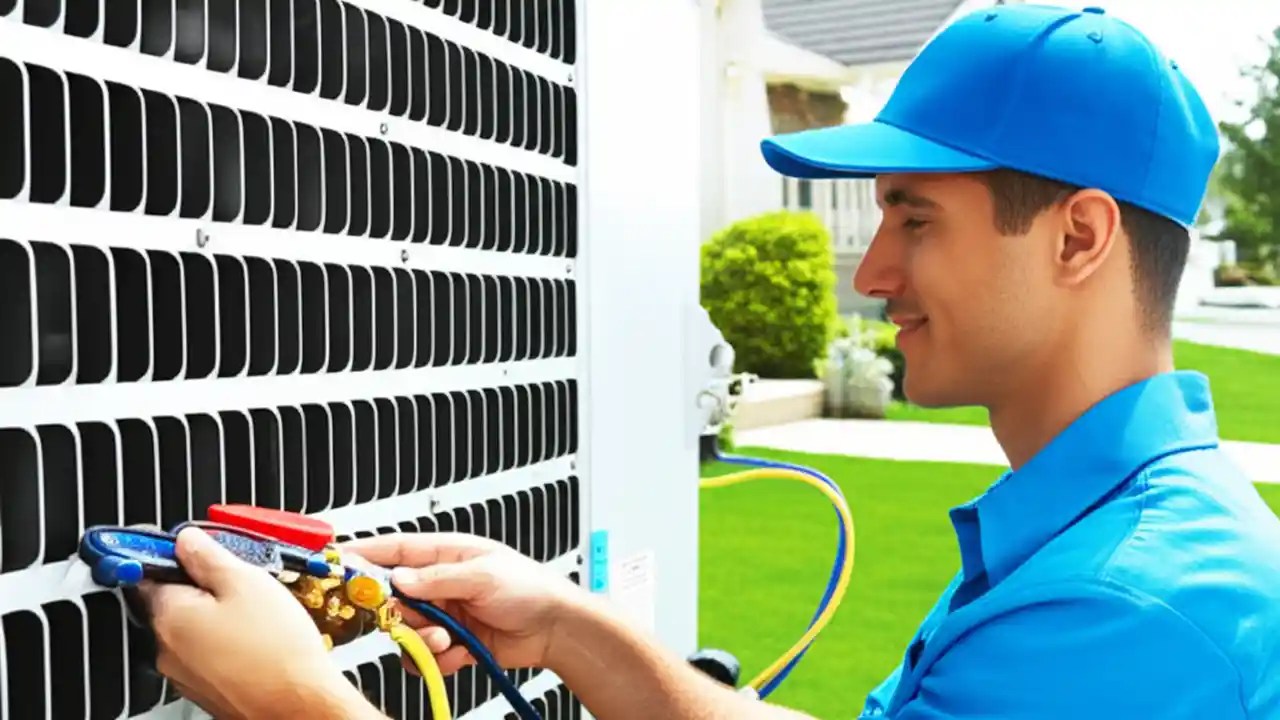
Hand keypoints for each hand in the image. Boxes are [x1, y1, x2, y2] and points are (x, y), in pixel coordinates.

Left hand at [136, 528, 377, 718]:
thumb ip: (209, 556)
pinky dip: (226, 643)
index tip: (189, 547)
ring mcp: (185, 675)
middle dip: (202, 587)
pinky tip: (257, 639)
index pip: (148, 573)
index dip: (172, 554)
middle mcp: (167, 650)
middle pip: (173, 602)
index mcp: (170, 616)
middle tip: (239, 579)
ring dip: (216, 617)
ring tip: (256, 612)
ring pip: (192, 631)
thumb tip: (187, 541)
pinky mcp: (207, 691)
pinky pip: (208, 655)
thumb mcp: (246, 582)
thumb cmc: (277, 649)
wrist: (300, 705)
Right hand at [341, 533, 586, 674]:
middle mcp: (439, 584)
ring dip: (423, 641)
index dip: (364, 554)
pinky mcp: (450, 643)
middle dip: (400, 615)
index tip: (339, 563)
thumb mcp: (483, 575)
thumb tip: (399, 578)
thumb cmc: (529, 588)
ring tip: (450, 640)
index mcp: (445, 554)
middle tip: (416, 620)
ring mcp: (443, 614)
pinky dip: (439, 660)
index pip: (394, 549)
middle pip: (392, 598)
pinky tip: (461, 653)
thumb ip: (438, 578)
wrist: (554, 628)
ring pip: (406, 631)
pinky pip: (424, 657)